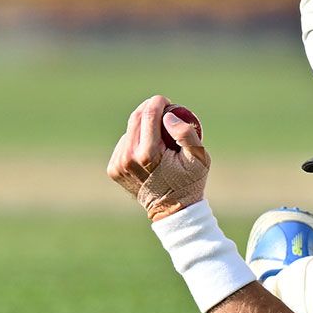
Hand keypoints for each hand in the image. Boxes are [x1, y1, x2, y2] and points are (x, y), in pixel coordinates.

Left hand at [107, 95, 210, 220]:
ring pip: (128, 131)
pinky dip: (135, 140)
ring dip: (143, 126)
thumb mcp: (199, 158)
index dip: (158, 102)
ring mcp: (118, 164)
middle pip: (135, 119)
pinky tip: (148, 147)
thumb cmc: (190, 183)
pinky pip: (124, 144)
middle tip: (163, 108)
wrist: (171, 211)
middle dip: (149, 108)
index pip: (148, 115)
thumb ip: (186, 134)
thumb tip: (168, 117)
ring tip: (159, 132)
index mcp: (148, 154)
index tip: (167, 101)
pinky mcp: (113, 169)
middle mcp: (128, 158)